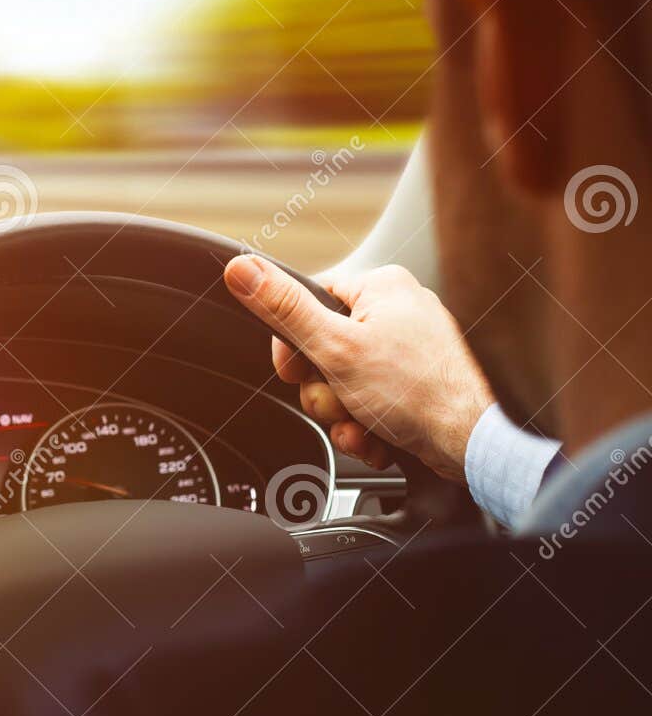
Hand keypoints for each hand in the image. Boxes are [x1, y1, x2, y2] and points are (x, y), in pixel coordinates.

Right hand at [223, 257, 492, 480]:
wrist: (474, 446)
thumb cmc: (420, 395)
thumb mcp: (336, 349)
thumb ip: (284, 309)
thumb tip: (241, 269)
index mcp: (380, 287)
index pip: (307, 303)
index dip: (293, 346)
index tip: (298, 372)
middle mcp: (398, 311)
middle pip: (322, 349)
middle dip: (324, 391)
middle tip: (340, 402)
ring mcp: (410, 350)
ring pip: (344, 382)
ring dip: (343, 415)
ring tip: (364, 426)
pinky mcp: (416, 383)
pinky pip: (370, 400)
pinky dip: (367, 425)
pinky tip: (378, 436)